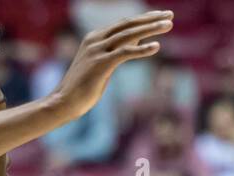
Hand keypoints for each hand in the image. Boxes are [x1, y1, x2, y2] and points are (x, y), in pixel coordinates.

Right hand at [50, 11, 172, 120]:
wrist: (63, 102)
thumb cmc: (83, 89)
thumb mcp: (101, 66)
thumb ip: (114, 54)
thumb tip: (132, 46)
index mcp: (95, 38)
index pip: (123, 24)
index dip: (143, 19)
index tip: (160, 15)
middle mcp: (96, 40)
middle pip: (128, 24)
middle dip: (150, 19)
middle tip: (170, 15)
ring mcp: (97, 50)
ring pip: (129, 34)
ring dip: (150, 29)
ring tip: (168, 25)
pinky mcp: (100, 64)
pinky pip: (125, 53)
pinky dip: (142, 49)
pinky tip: (156, 46)